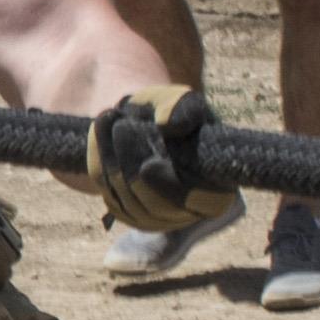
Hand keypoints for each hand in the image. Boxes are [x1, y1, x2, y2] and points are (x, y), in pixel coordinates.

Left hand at [81, 84, 215, 232]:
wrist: (143, 123)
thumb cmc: (169, 112)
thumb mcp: (179, 100)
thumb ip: (180, 106)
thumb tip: (169, 124)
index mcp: (219, 187)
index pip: (208, 203)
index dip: (175, 190)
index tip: (147, 166)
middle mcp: (192, 212)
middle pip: (156, 204)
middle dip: (131, 162)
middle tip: (118, 122)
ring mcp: (160, 220)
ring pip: (129, 202)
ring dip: (112, 158)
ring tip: (107, 118)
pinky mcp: (133, 217)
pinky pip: (111, 199)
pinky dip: (101, 168)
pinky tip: (101, 139)